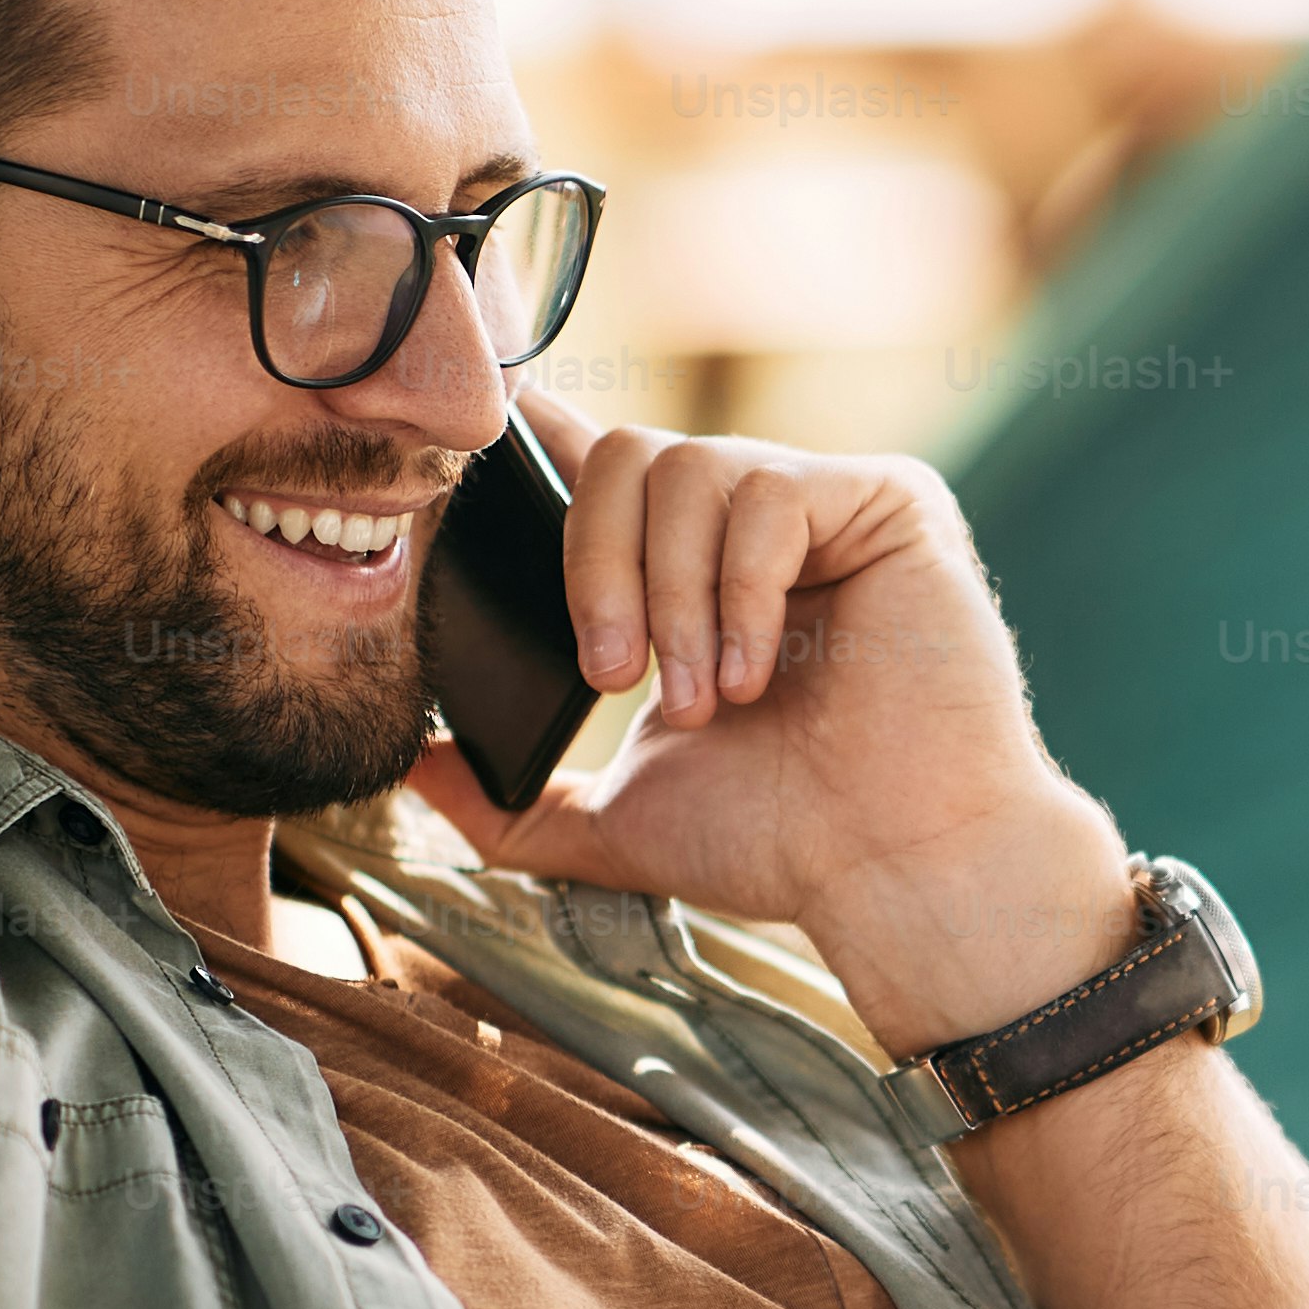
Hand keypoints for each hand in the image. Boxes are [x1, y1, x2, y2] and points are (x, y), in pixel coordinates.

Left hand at [408, 383, 1137, 1046]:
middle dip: (596, 567)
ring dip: (673, 597)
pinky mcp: (888, 500)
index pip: (597, 466)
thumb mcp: (620, 817)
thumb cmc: (785, 843)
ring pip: (687, 467)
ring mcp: (825, 503)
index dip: (535, 439)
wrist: (896, 868)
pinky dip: (742, 591)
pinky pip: (769, 490)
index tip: (485, 441)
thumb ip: (516, 799)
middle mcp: (754, 523)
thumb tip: (412, 771)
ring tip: (709, 698)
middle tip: (615, 675)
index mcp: (690, 572)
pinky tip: (761, 672)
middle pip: (623, 454)